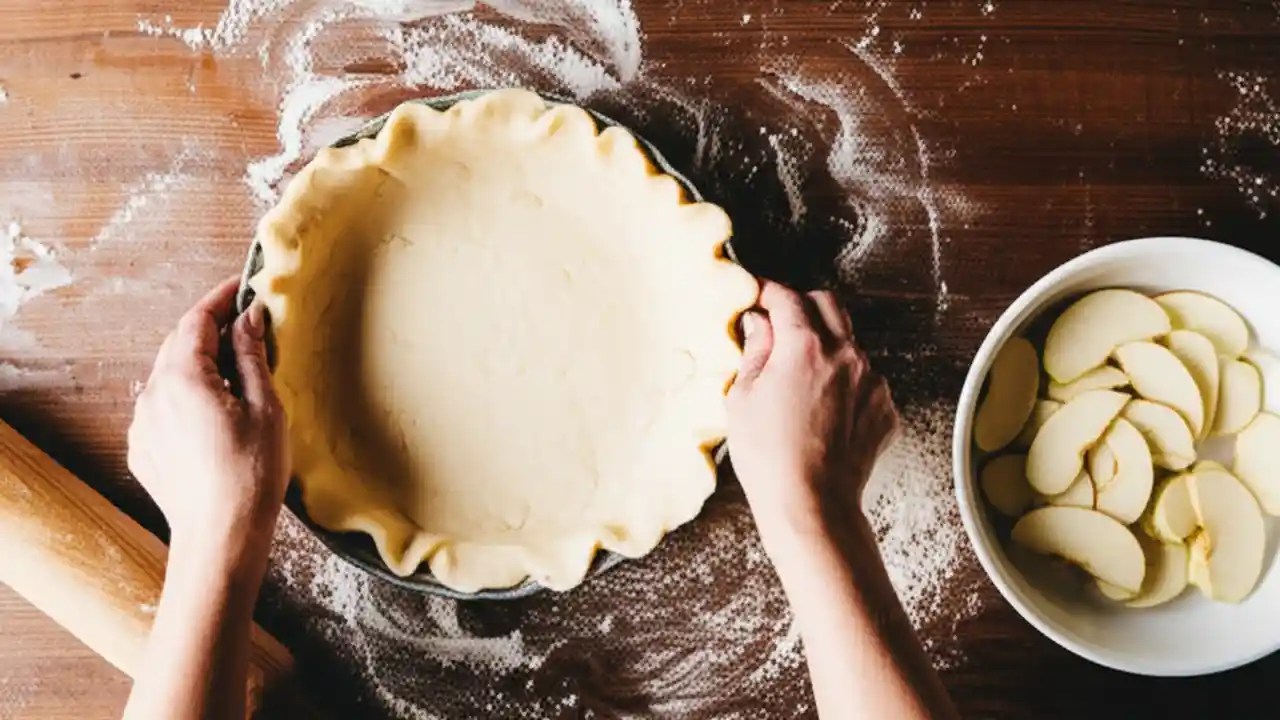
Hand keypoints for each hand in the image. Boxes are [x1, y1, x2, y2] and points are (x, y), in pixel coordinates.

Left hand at [128, 276, 287, 554]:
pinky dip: (186, 395)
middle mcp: (152, 395)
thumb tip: (248, 318)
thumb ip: (251, 356)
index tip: (242, 287)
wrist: (220, 536)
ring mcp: (142, 424)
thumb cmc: (251, 474)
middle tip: (245, 325)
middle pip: (178, 344)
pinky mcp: (142, 448)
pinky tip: (215, 412)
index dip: (220, 300)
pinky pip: (162, 407)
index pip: (196, 321)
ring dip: (198, 364)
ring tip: (235, 372)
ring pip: (169, 376)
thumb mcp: (264, 407)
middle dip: (209, 329)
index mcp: (182, 378)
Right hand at [726, 280, 898, 542]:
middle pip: (828, 304)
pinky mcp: (885, 408)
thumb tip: (759, 325)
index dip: (767, 290)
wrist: (811, 504)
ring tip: (801, 378)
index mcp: (804, 347)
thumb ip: (754, 351)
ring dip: (826, 346)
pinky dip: (845, 383)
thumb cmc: (768, 457)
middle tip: (780, 322)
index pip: (787, 297)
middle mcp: (845, 355)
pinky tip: (822, 410)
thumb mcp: (742, 398)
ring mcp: (872, 381)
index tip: (756, 293)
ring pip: (849, 342)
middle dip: (802, 304)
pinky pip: (865, 380)